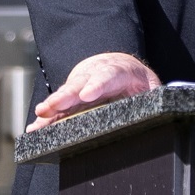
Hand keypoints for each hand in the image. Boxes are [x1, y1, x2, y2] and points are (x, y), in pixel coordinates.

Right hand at [32, 52, 160, 123]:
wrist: (117, 66)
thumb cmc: (136, 81)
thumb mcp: (151, 87)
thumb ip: (152, 98)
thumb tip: (161, 114)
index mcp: (118, 71)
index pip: (107, 76)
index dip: (97, 85)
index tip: (87, 95)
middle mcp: (95, 75)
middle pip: (79, 85)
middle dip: (65, 97)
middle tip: (52, 108)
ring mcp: (81, 85)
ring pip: (65, 95)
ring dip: (51, 107)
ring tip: (39, 118)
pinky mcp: (72, 97)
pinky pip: (59, 109)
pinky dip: (46, 118)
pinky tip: (33, 129)